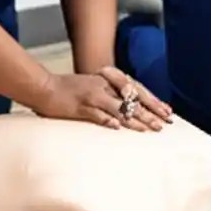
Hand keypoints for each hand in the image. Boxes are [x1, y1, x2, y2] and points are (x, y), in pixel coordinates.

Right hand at [32, 67, 172, 131]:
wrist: (44, 87)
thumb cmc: (67, 90)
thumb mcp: (92, 87)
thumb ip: (109, 94)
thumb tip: (127, 108)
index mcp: (107, 80)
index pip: (135, 90)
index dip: (152, 101)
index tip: (166, 111)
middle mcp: (103, 86)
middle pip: (131, 99)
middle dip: (149, 112)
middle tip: (164, 123)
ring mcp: (92, 95)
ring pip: (118, 108)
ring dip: (134, 120)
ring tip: (149, 129)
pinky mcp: (80, 106)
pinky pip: (96, 114)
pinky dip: (107, 120)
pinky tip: (118, 127)